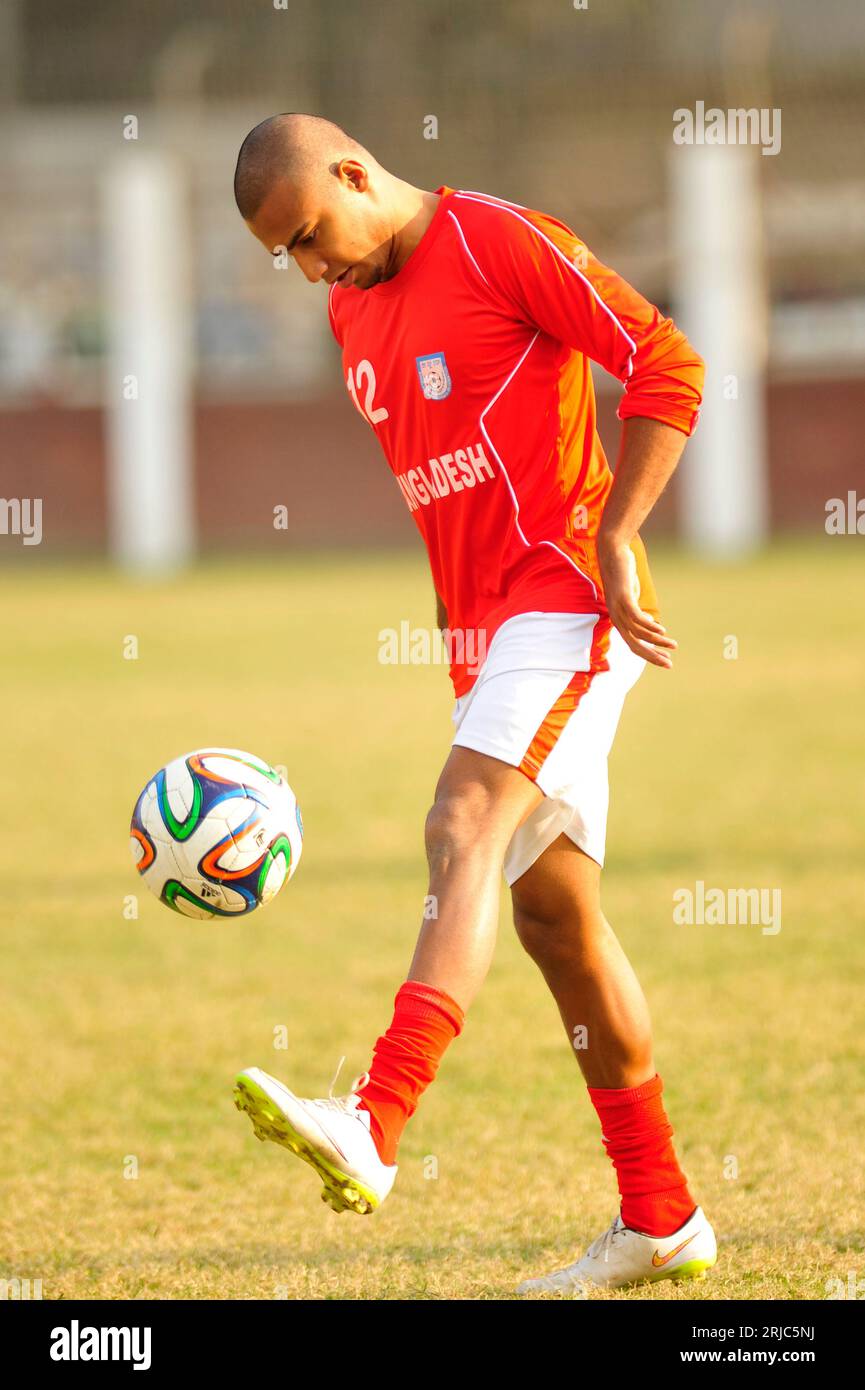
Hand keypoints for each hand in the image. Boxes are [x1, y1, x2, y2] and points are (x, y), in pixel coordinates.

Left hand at [597, 537, 676, 668]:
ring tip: (672, 644)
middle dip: (652, 656)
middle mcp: (616, 618)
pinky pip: (637, 618)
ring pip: (638, 633)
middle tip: (669, 664)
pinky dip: (649, 626)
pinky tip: (661, 630)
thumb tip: (648, 621)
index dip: (649, 654)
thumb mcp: (631, 595)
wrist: (613, 552)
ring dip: (657, 640)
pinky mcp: (623, 598)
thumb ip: (637, 609)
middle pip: (635, 645)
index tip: (665, 660)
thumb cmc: (623, 573)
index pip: (634, 644)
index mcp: (619, 619)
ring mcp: (618, 608)